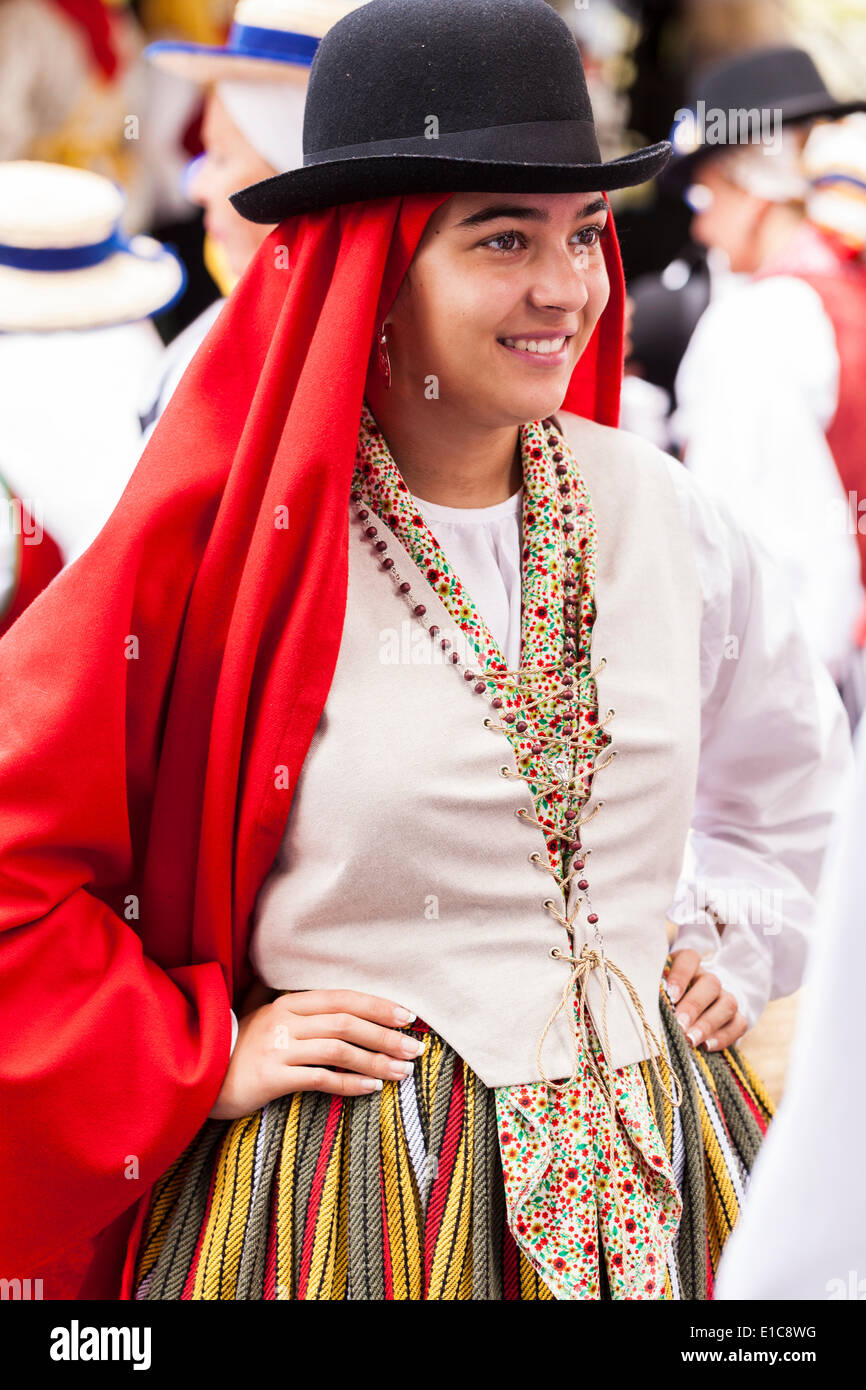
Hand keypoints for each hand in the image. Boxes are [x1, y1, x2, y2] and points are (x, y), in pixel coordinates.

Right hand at [210, 988, 424, 1119]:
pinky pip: (320, 1079)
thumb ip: (292, 1006)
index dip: (377, 1005)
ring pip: (338, 1050)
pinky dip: (350, 1083)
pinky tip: (372, 1088)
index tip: (408, 1016)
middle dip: (386, 1035)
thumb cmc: (237, 1049)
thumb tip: (328, 1000)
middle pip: (346, 1022)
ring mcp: (278, 1049)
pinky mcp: (271, 1078)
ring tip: (402, 1072)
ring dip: (376, 1060)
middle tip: (416, 1049)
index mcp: (288, 1004)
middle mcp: (285, 1021)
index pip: (342, 998)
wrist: (200, 1077)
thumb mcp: (264, 1018)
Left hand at [664, 949, 747, 1052]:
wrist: (691, 1008)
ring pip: (727, 1004)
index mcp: (688, 965)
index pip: (689, 959)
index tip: (670, 996)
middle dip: (694, 1006)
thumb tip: (645, 1008)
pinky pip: (739, 1024)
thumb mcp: (656, 989)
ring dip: (708, 1024)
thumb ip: (654, 993)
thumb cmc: (665, 998)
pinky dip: (723, 1037)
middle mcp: (709, 978)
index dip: (681, 976)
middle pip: (710, 984)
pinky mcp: (737, 1017)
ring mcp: (726, 997)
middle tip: (679, 1024)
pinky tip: (706, 1046)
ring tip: (690, 1040)